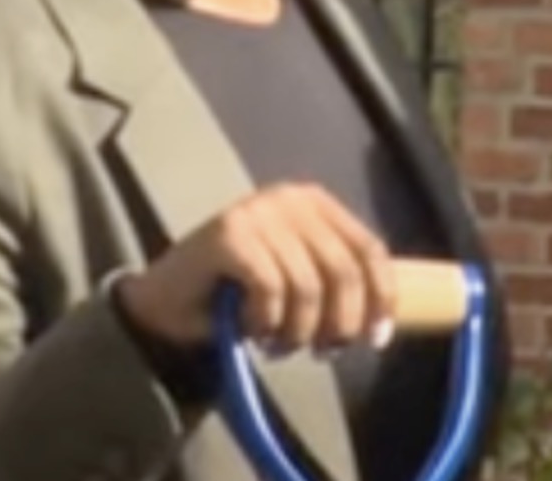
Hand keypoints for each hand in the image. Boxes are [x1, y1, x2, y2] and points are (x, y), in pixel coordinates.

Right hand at [115, 183, 394, 354]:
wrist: (168, 301)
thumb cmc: (240, 295)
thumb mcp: (299, 282)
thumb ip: (336, 285)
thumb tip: (383, 320)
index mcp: (316, 204)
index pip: (370, 249)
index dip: (381, 297)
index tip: (377, 340)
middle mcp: (289, 198)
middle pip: (344, 270)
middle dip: (339, 323)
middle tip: (320, 352)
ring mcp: (257, 211)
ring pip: (307, 286)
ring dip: (297, 330)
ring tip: (279, 345)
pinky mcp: (229, 233)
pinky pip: (270, 288)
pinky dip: (265, 319)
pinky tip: (251, 327)